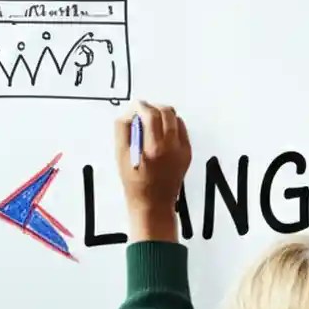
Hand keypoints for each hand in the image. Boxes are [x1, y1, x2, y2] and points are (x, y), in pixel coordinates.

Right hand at [115, 102, 190, 242]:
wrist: (154, 202)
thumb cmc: (134, 181)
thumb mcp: (121, 156)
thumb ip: (124, 131)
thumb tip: (129, 113)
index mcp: (153, 148)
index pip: (151, 115)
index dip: (142, 106)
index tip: (135, 106)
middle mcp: (171, 147)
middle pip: (167, 112)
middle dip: (154, 107)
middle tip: (143, 110)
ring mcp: (182, 150)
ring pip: (176, 119)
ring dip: (163, 114)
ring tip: (151, 121)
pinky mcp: (188, 153)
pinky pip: (182, 130)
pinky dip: (172, 125)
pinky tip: (161, 132)